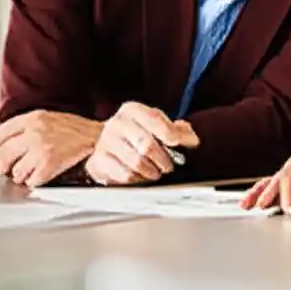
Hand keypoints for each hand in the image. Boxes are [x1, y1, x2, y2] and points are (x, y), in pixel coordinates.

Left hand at [0, 111, 102, 186]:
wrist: (104, 138)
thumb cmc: (80, 131)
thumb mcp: (51, 120)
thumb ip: (26, 131)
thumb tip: (1, 155)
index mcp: (34, 117)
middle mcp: (35, 131)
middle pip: (3, 154)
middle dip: (6, 166)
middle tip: (13, 170)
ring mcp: (42, 147)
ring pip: (15, 171)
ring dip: (23, 175)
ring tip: (35, 171)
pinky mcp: (49, 164)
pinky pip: (31, 180)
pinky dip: (36, 181)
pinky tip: (46, 174)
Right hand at [84, 102, 198, 185]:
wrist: (100, 143)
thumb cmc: (134, 134)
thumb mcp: (155, 124)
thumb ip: (176, 129)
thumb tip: (192, 139)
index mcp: (133, 110)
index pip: (156, 119)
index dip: (175, 135)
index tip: (188, 144)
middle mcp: (117, 124)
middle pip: (147, 144)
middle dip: (164, 159)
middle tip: (169, 165)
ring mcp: (106, 143)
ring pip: (136, 162)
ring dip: (152, 171)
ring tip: (157, 172)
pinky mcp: (98, 162)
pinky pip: (125, 175)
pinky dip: (138, 179)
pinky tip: (142, 176)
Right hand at [241, 148, 290, 210]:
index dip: (289, 192)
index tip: (288, 209)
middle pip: (280, 177)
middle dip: (271, 193)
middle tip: (265, 208)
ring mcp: (290, 171)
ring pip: (271, 181)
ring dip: (259, 194)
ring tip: (247, 205)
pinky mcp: (286, 181)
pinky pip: (270, 187)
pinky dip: (259, 195)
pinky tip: (249, 203)